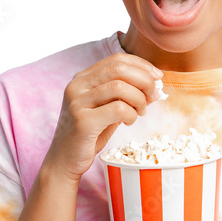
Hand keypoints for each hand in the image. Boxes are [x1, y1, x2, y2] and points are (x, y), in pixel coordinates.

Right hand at [43, 53, 162, 181]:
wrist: (64, 161)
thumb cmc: (88, 136)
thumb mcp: (106, 110)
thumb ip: (124, 96)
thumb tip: (154, 86)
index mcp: (82, 79)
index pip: (116, 60)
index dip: (141, 65)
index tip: (157, 76)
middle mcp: (77, 86)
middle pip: (118, 69)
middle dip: (144, 80)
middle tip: (153, 96)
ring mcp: (77, 102)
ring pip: (120, 87)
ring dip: (139, 99)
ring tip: (140, 112)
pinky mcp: (83, 121)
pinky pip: (118, 109)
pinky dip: (131, 114)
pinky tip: (129, 121)